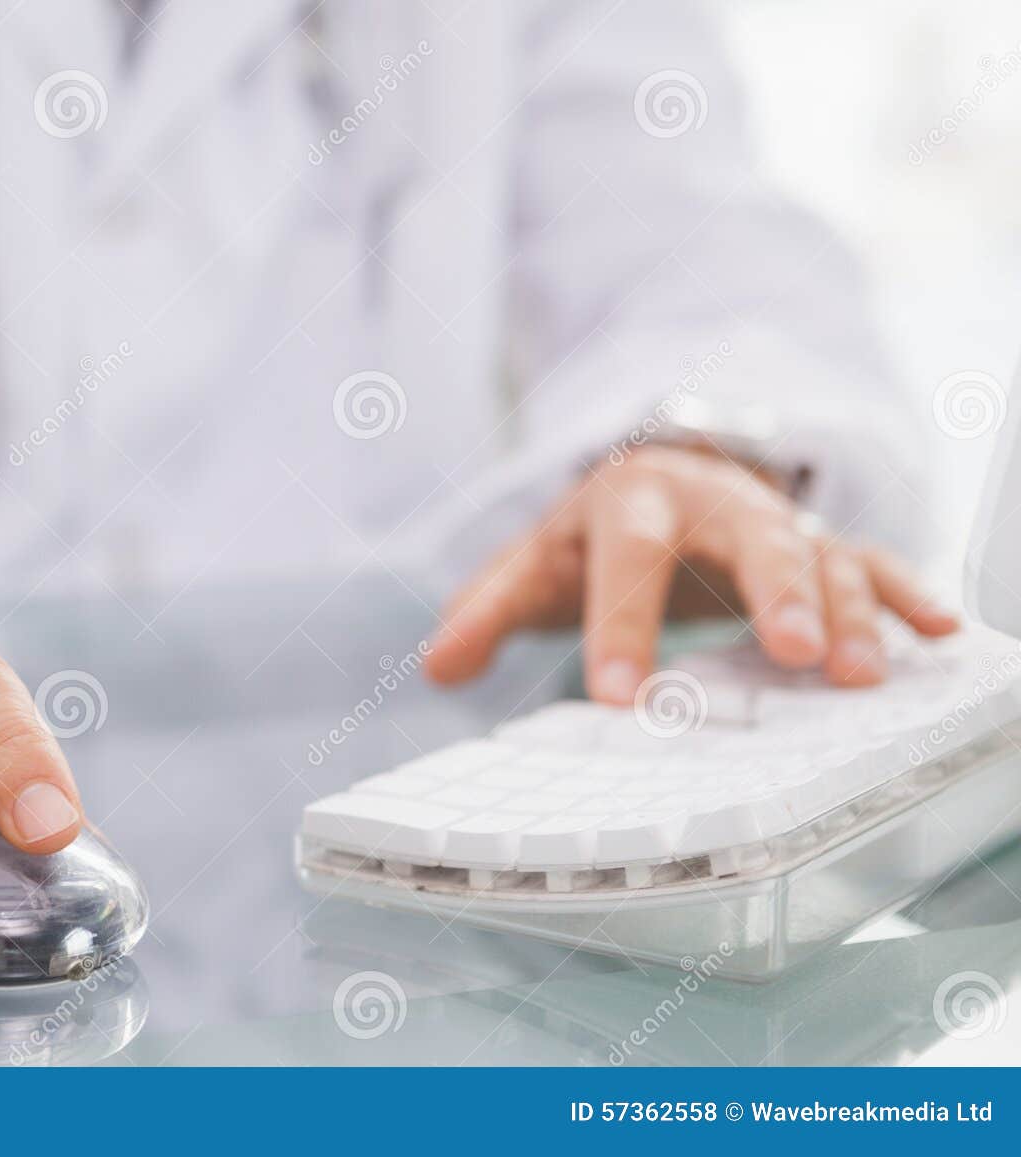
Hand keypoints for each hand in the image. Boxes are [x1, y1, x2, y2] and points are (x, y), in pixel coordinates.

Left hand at [425, 446, 958, 700]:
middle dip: (773, 591)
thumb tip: (436, 666)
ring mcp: (769, 521)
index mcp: (628, 501)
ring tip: (859, 674)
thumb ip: (485, 610)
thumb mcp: (531, 564)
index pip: (625, 559)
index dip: (621, 626)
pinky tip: (938, 630)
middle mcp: (709, 502)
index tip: (619, 697)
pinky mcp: (813, 543)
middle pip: (746, 538)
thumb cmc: (589, 537)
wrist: (654, 478)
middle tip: (788, 653)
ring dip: (844, 610)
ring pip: (817, 553)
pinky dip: (902, 591)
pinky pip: (868, 560)